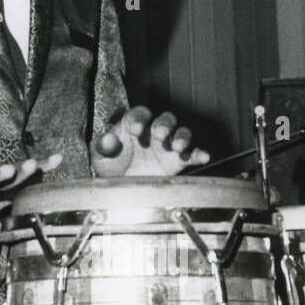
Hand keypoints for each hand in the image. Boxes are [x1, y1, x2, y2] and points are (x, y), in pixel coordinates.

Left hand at [91, 107, 209, 177]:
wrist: (121, 190)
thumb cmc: (111, 167)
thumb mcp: (100, 157)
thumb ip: (103, 146)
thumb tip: (109, 137)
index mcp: (133, 126)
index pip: (139, 114)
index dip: (139, 118)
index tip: (136, 130)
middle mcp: (153, 132)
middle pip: (165, 119)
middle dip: (164, 124)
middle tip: (159, 134)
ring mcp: (167, 147)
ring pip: (181, 133)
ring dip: (182, 136)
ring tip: (177, 146)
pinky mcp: (177, 162)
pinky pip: (191, 155)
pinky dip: (199, 154)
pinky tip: (203, 156)